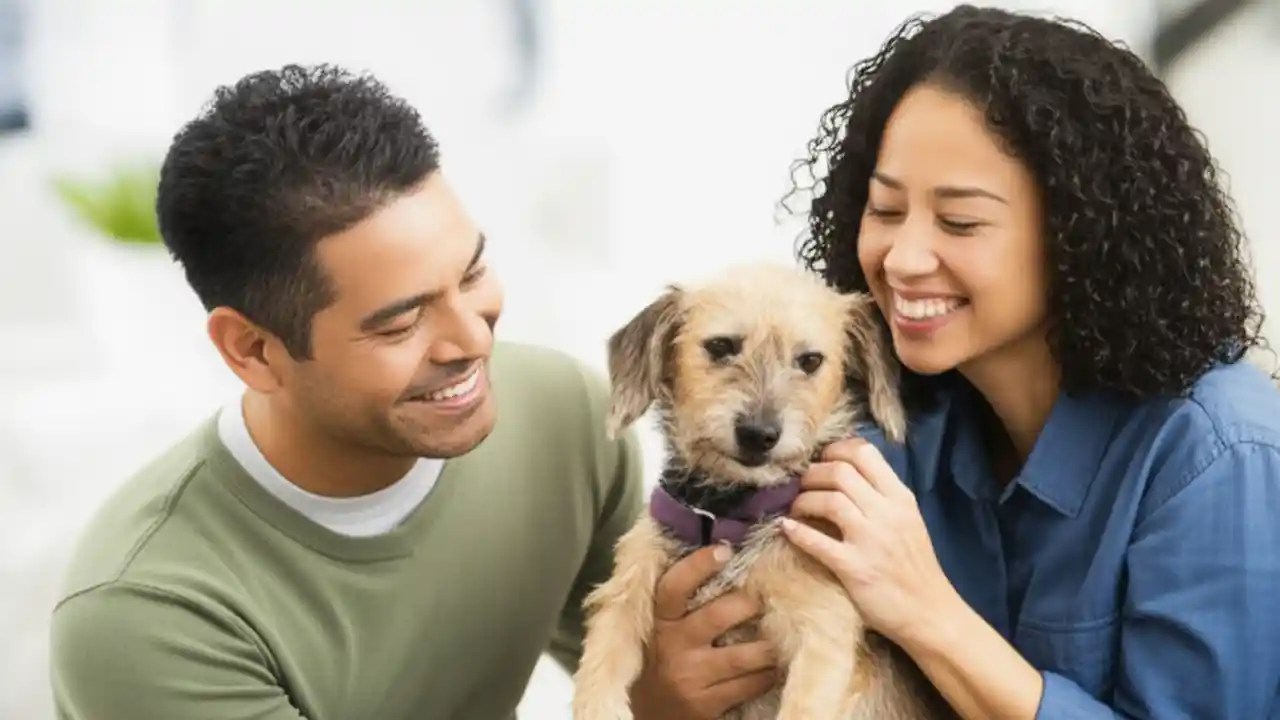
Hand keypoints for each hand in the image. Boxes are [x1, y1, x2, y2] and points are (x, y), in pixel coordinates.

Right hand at [629, 544, 777, 719]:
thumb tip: (723, 554)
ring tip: (783, 634)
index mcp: (661, 622)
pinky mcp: (706, 705)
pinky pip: (751, 684)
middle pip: (718, 616)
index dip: (698, 565)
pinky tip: (776, 666)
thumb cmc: (665, 661)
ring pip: (745, 656)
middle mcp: (672, 647)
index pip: (673, 588)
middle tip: (767, 598)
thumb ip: (685, 603)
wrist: (650, 715)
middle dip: (750, 604)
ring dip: (770, 645)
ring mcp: (690, 678)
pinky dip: (770, 673)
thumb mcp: (664, 630)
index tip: (724, 549)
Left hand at [779, 437, 960, 649]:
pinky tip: (786, 528)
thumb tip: (847, 473)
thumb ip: (882, 497)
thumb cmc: (915, 567)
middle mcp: (887, 513)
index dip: (835, 450)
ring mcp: (870, 540)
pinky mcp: (854, 568)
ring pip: (828, 500)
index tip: (822, 461)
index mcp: (900, 498)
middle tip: (804, 486)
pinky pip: (817, 541)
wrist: (930, 614)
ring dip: (803, 501)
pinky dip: (796, 532)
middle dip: (812, 474)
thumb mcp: (908, 520)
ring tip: (797, 509)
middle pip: (839, 472)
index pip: (864, 452)